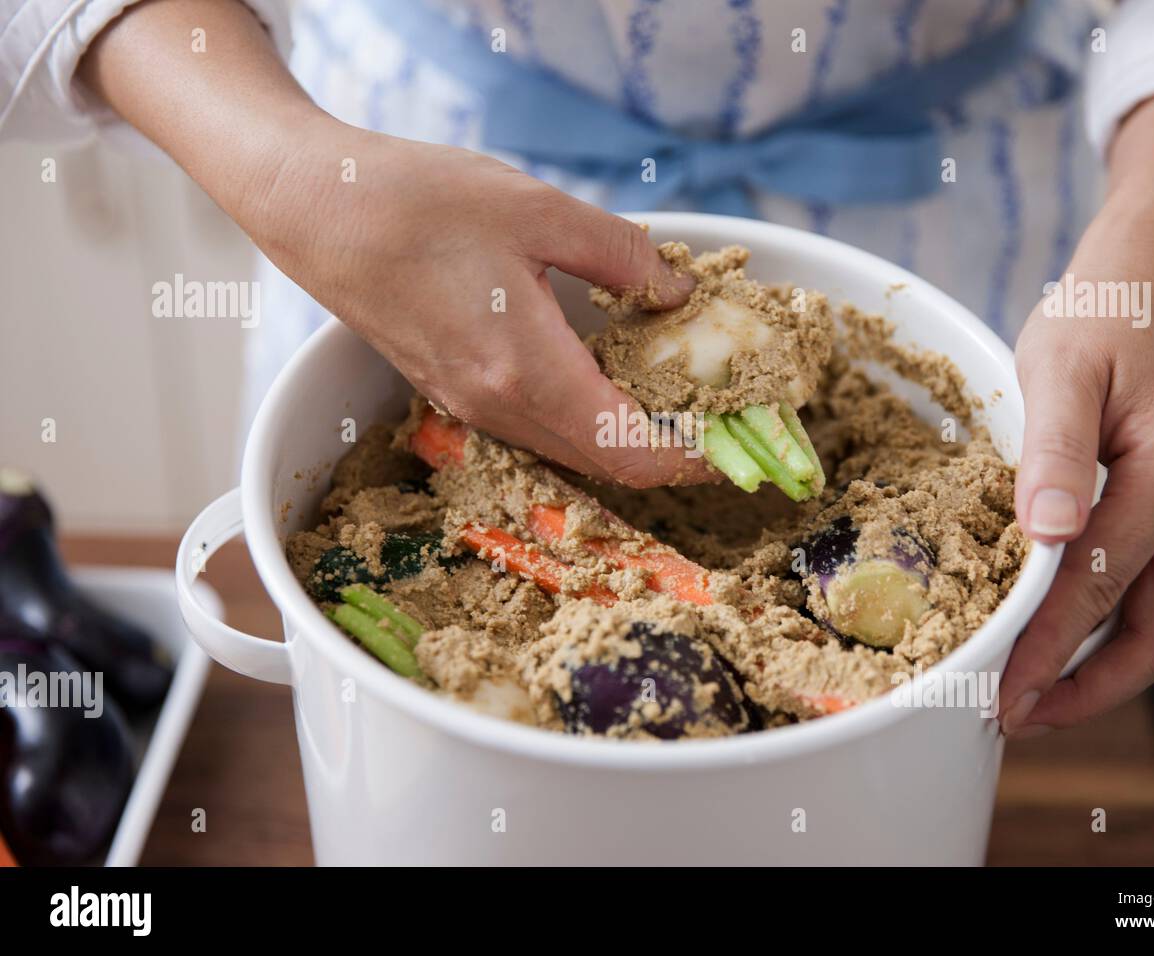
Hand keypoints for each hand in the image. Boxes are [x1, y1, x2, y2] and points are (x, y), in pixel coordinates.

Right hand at [247, 126, 705, 485]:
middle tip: (720, 417)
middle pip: (603, 464)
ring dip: (625, 437)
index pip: (630, 453)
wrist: (316, 207)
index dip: (692, 460)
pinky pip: (534, 428)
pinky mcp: (452, 391)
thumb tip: (680, 291)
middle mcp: (497, 409)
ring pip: (568, 449)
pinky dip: (584, 419)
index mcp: (527, 373)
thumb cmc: (418, 202)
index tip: (736, 446)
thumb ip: (624, 258)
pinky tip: (606, 375)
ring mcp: (469, 407)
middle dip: (669, 451)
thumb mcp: (541, 212)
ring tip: (676, 396)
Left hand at [998, 89, 1153, 735]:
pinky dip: (1103, 630)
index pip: (1101, 585)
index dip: (1047, 649)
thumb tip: (1047, 534)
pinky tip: (1053, 641)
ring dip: (1096, 670)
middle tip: (1014, 718)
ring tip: (1028, 697)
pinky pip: (1148, 590)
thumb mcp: (1061, 368)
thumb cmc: (1103, 318)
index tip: (1000, 693)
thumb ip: (1054, 452)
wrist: (1151, 284)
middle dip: (1086, 691)